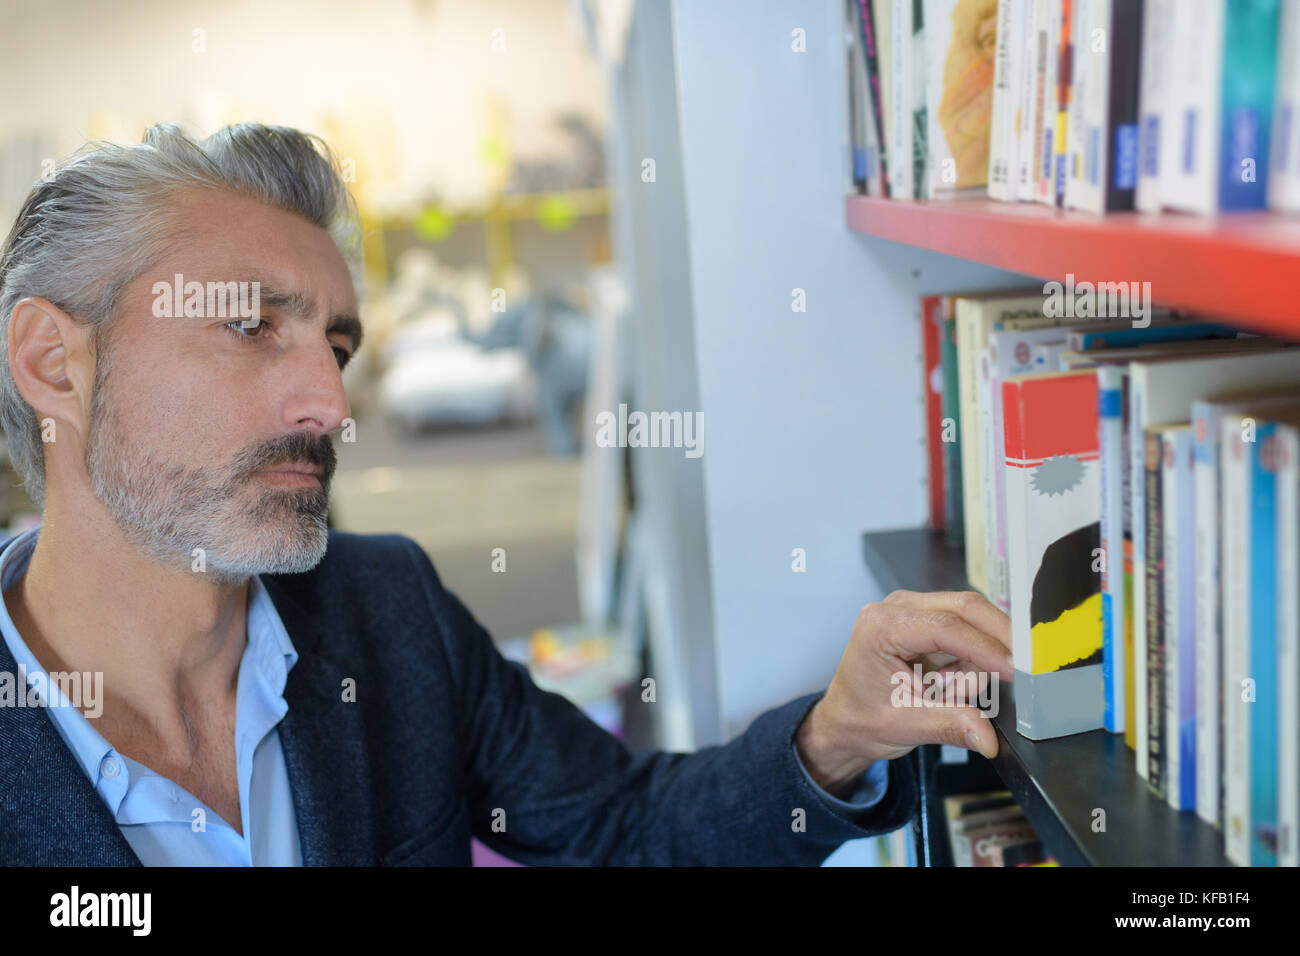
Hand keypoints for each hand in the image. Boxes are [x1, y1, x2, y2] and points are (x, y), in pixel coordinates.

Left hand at [794, 589, 1013, 796]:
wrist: (844, 722)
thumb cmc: (861, 719)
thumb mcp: (904, 726)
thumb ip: (948, 725)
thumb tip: (986, 736)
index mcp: (881, 625)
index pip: (946, 626)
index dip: (986, 648)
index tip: (1017, 670)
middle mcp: (897, 608)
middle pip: (966, 608)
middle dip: (998, 640)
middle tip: (1025, 672)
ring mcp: (914, 611)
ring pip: (973, 619)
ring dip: (979, 658)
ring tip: (950, 692)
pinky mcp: (930, 622)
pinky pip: (969, 634)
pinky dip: (973, 660)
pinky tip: (949, 684)